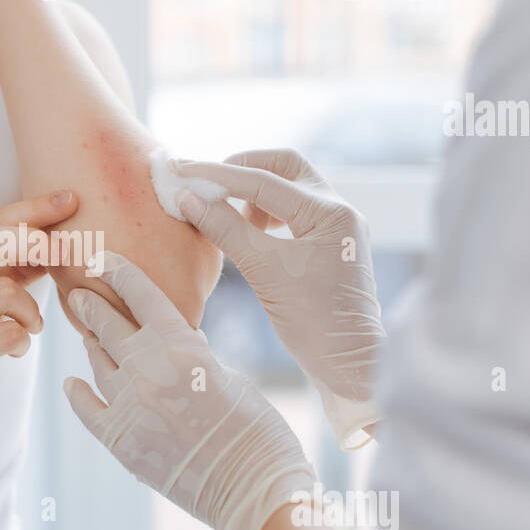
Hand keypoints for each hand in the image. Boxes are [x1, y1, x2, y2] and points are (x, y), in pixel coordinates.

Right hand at [0, 189, 77, 447]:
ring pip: (5, 291)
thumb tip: (51, 246)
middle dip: (36, 241)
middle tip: (68, 252)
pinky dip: (22, 340)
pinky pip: (5, 334)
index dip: (31, 208)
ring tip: (31, 327)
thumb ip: (5, 275)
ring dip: (32, 310)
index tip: (69, 199)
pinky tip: (15, 350)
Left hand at [63, 251, 315, 529]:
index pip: (141, 294)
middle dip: (91, 306)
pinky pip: (87, 409)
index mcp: (182, 346)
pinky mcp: (120, 442)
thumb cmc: (257, 431)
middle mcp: (148, 370)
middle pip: (108, 326)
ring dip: (91, 346)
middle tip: (78, 295)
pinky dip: (78, 393)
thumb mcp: (230, 376)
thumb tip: (180, 339)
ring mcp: (130, 407)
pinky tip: (72, 383)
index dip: (118, 271)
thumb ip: (196, 355)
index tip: (101, 258)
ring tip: (86, 335)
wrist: (253, 490)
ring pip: (98, 364)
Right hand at [173, 149, 384, 448]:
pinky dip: (263, 210)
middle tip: (206, 184)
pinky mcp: (328, 241)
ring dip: (252, 190)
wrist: (350, 365)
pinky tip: (245, 229)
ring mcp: (336, 225)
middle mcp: (339, 209)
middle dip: (242, 168)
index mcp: (331, 212)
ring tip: (224, 212)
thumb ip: (226, 229)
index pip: (263, 181)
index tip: (179, 171)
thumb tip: (188, 198)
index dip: (216, 174)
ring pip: (288, 185)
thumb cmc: (315, 324)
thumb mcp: (265, 272)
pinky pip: (291, 209)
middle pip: (284, 165)